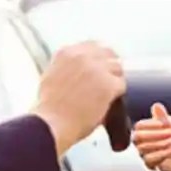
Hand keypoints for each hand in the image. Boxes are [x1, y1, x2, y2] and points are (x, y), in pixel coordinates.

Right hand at [32, 41, 125, 157]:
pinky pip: (121, 84)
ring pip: (117, 68)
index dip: (99, 57)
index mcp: (67, 52)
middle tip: (109, 81)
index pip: (92, 45)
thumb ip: (67, 67)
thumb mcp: (52, 76)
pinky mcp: (108, 84)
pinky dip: (117, 95)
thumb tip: (79, 69)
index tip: (101, 67)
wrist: (51, 125)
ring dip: (114, 80)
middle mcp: (82, 56)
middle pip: (108, 53)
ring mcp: (96, 69)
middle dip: (109, 66)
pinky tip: (108, 103)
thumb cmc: (49, 109)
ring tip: (107, 95)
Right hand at [131, 103, 170, 170]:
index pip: (139, 126)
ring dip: (159, 144)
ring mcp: (145, 154)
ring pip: (142, 149)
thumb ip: (164, 118)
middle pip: (137, 137)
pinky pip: (148, 160)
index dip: (149, 124)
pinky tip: (170, 150)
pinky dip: (160, 154)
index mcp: (147, 130)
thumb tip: (156, 105)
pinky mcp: (150, 165)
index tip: (163, 123)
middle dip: (154, 134)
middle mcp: (142, 142)